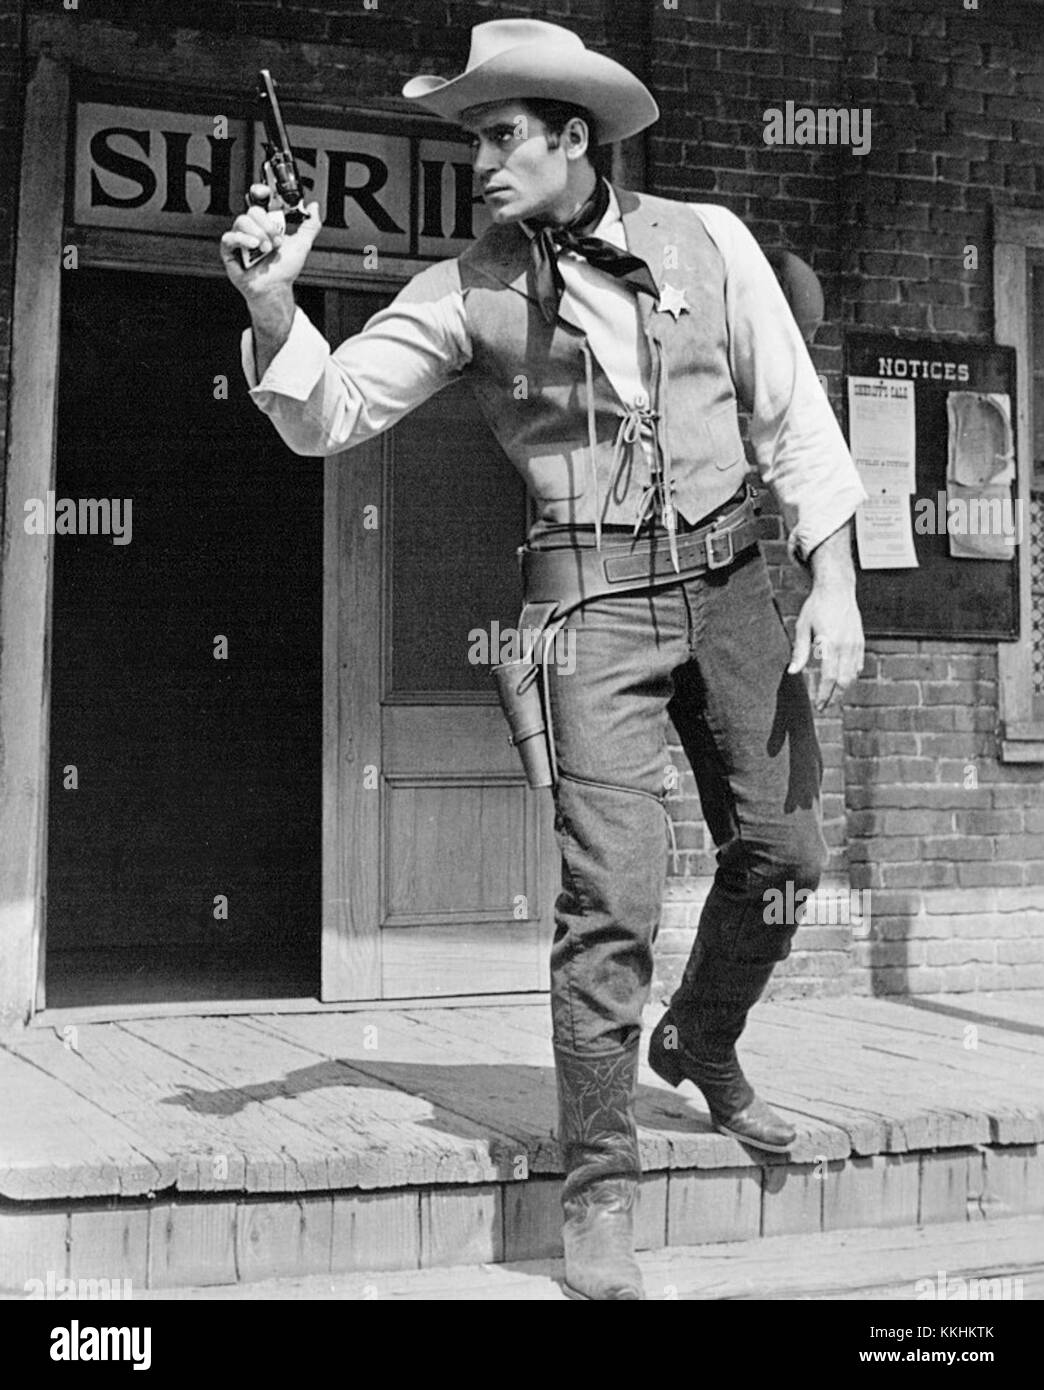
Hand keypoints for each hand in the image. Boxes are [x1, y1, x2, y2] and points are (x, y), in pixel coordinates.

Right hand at [219, 183, 321, 295]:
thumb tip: (313, 207)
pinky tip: (252, 246)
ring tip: (266, 249)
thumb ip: (311, 225)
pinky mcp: (230, 251)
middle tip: (276, 241)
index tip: (266, 193)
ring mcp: (240, 239)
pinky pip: (229, 237)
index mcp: (267, 224)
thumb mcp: (302, 244)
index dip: (260, 192)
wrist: (276, 289)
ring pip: (241, 221)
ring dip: (257, 234)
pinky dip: (241, 239)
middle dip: (267, 225)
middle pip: (252, 210)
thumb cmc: (284, 270)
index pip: (259, 200)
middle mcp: (253, 229)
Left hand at [788, 584, 863, 710]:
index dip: (824, 694)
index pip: (829, 677)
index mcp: (830, 643)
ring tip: (832, 699)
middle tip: (824, 708)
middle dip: (834, 697)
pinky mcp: (860, 641)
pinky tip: (842, 682)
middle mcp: (846, 646)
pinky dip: (851, 676)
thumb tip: (792, 672)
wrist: (837, 589)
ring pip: (852, 675)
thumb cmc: (816, 606)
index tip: (818, 705)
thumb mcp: (802, 626)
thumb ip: (799, 651)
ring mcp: (856, 644)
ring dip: (843, 690)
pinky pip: (858, 665)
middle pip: (843, 681)